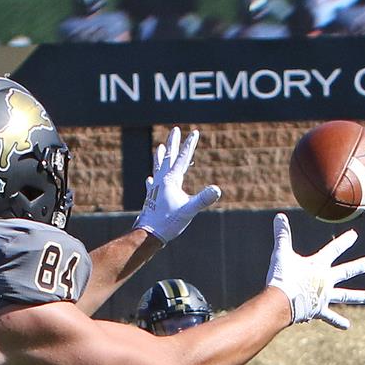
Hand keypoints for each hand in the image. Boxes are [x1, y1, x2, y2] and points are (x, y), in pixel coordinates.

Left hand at [133, 127, 222, 243]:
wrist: (148, 235)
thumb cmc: (168, 223)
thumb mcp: (189, 211)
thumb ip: (203, 199)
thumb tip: (217, 189)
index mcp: (171, 181)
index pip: (183, 158)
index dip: (190, 145)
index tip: (194, 132)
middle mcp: (161, 181)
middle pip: (168, 158)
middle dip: (174, 143)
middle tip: (175, 129)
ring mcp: (155, 188)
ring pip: (158, 168)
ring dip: (161, 156)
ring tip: (161, 147)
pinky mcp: (151, 198)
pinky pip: (153, 183)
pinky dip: (153, 178)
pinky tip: (150, 179)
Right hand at [264, 216, 364, 327]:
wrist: (282, 302)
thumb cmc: (282, 277)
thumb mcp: (281, 254)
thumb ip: (282, 235)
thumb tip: (279, 216)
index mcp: (319, 265)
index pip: (334, 249)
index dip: (345, 241)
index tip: (355, 235)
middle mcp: (326, 280)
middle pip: (345, 272)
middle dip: (358, 266)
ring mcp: (325, 296)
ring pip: (344, 296)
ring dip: (357, 296)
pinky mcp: (319, 310)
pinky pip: (330, 317)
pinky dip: (338, 321)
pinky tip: (347, 326)